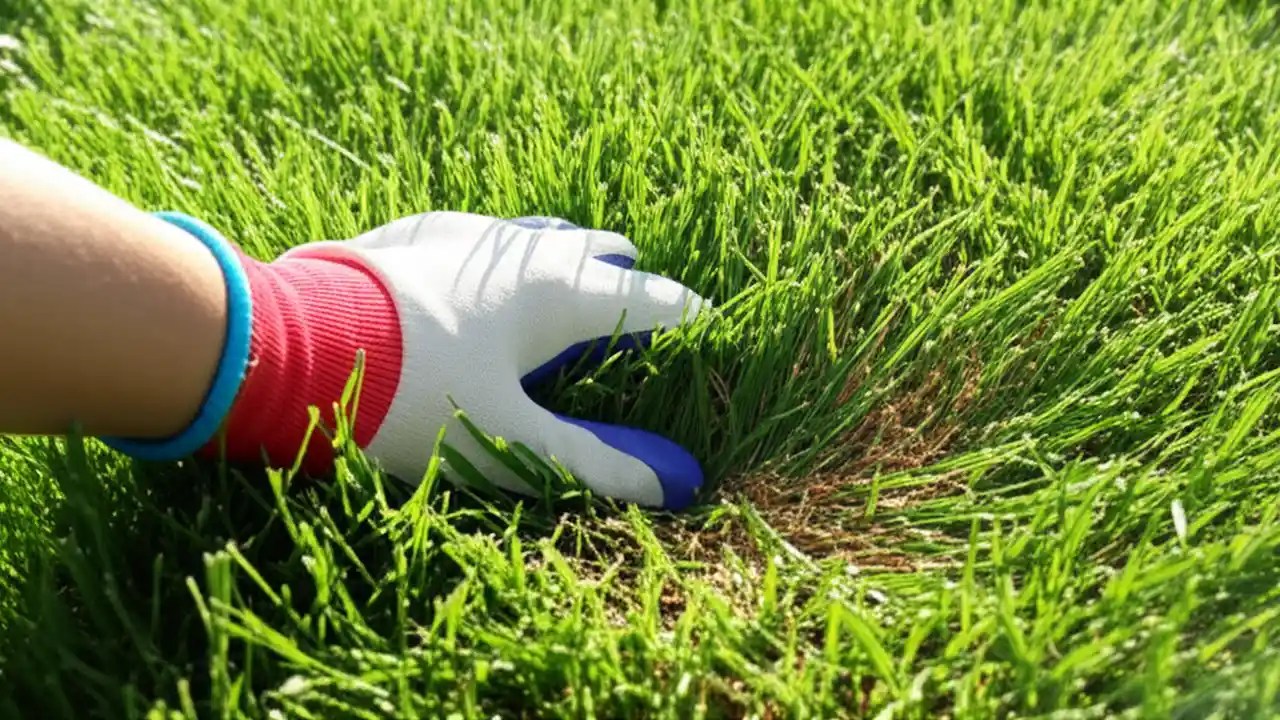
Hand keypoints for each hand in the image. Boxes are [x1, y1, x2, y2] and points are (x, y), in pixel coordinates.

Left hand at [285, 212, 708, 508]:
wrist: (286, 346)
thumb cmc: (410, 397)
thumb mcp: (508, 443)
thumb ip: (591, 462)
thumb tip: (671, 485)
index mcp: (561, 292)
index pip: (655, 302)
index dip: (693, 321)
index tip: (717, 330)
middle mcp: (522, 251)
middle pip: (604, 254)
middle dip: (632, 283)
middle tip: (645, 315)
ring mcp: (465, 236)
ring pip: (543, 236)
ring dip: (572, 259)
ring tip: (579, 284)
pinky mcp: (414, 237)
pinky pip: (485, 239)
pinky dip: (510, 260)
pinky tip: (487, 278)